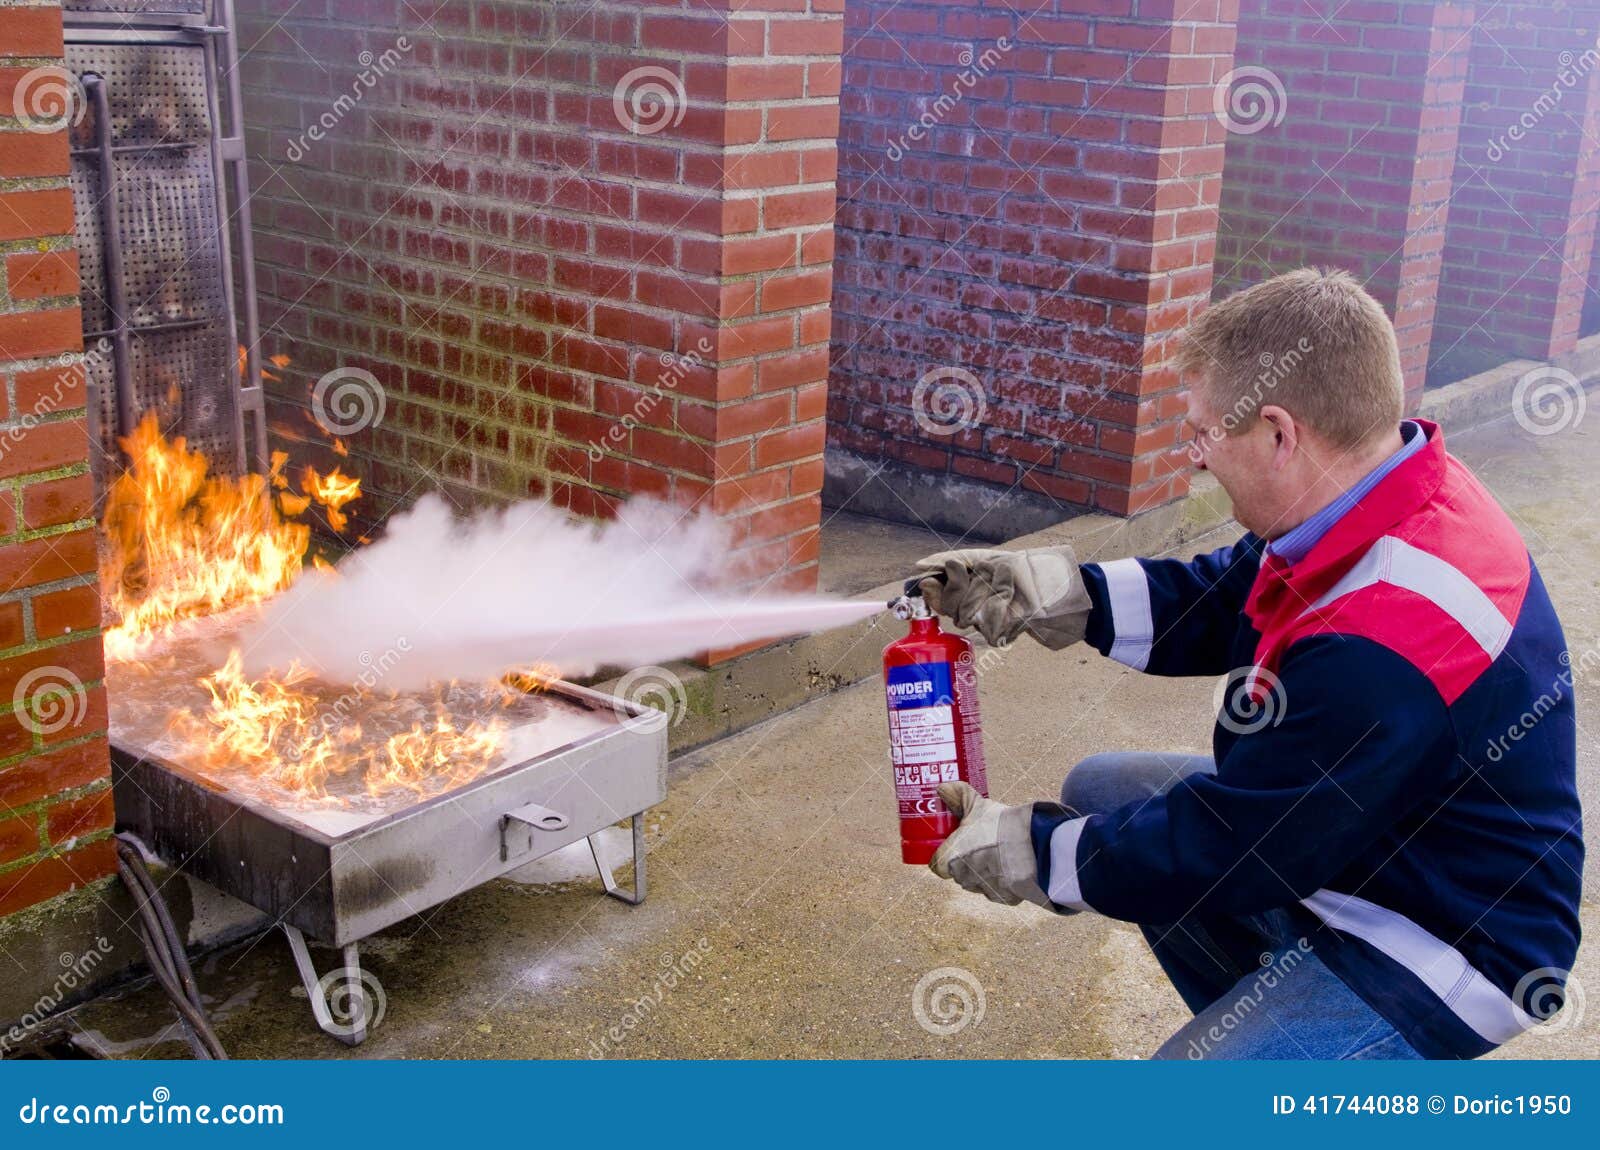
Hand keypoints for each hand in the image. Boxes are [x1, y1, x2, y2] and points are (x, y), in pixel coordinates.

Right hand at [912, 545, 1090, 649]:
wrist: (1054, 582)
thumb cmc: (1021, 569)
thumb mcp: (985, 556)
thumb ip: (953, 559)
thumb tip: (920, 566)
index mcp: (963, 592)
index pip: (935, 599)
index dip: (932, 591)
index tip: (934, 580)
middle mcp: (970, 610)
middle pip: (947, 607)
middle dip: (960, 585)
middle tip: (976, 571)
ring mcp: (984, 624)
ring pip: (965, 614)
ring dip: (985, 588)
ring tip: (1003, 578)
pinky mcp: (1000, 634)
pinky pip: (986, 622)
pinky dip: (999, 599)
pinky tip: (1011, 592)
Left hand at [928, 782, 1057, 909]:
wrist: (1032, 847)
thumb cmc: (998, 827)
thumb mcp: (976, 806)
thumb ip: (957, 796)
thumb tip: (942, 787)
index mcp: (949, 859)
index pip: (936, 865)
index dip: (942, 855)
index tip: (951, 845)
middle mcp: (963, 879)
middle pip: (957, 872)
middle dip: (964, 860)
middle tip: (976, 844)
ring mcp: (983, 890)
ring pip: (977, 882)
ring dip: (983, 870)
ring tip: (996, 852)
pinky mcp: (1003, 898)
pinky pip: (997, 890)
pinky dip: (1002, 880)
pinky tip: (1010, 865)